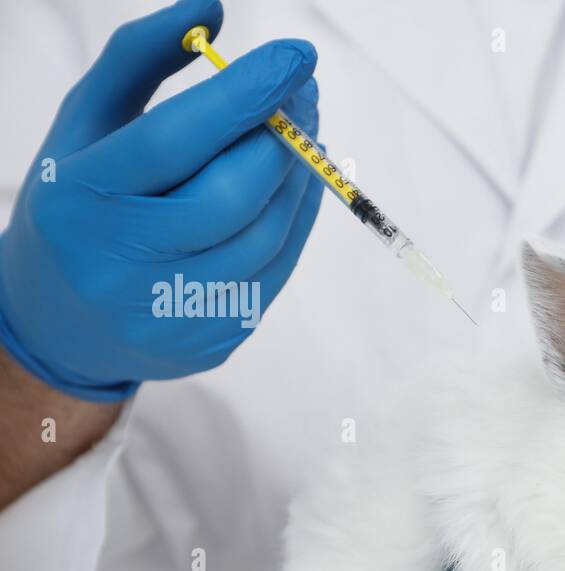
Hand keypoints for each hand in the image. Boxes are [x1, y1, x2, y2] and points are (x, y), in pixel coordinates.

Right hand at [0, 0, 324, 401]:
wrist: (59, 323)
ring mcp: (172, 313)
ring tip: (300, 133)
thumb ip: (138, 60)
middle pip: (232, 195)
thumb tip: (211, 8)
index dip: (243, 96)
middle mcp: (124, 267)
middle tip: (302, 91)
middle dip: (281, 136)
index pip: (174, 143)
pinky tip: (293, 183)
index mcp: (81, 202)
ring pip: (267, 236)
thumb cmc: (77, 202)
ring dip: (299, 176)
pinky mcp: (214, 341)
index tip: (296, 57)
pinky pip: (277, 270)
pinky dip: (295, 218)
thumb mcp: (85, 125)